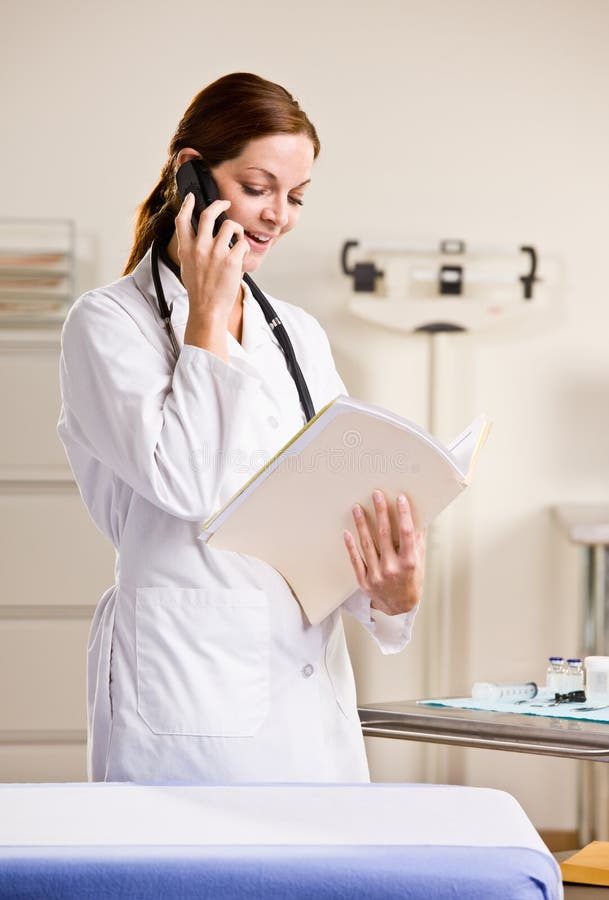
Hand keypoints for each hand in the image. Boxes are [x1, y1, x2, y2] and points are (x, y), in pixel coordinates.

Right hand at [175, 193, 249, 343]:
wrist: (207, 309)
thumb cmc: (199, 291)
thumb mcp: (187, 267)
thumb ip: (190, 250)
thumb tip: (197, 237)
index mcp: (186, 249)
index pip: (182, 220)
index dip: (187, 205)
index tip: (191, 197)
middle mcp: (199, 248)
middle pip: (208, 214)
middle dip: (219, 204)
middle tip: (226, 203)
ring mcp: (215, 253)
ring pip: (229, 226)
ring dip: (236, 229)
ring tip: (238, 238)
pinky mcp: (230, 261)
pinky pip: (242, 244)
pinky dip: (244, 247)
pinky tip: (242, 255)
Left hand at [343, 490, 425, 615]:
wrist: (399, 607)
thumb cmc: (412, 579)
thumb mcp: (419, 561)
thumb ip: (418, 539)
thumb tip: (420, 516)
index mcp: (409, 562)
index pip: (406, 533)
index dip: (403, 514)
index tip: (400, 498)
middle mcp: (393, 568)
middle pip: (384, 535)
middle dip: (380, 512)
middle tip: (376, 494)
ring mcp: (377, 575)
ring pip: (367, 545)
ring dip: (361, 524)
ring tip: (357, 507)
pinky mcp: (364, 581)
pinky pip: (355, 560)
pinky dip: (350, 546)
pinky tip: (347, 532)